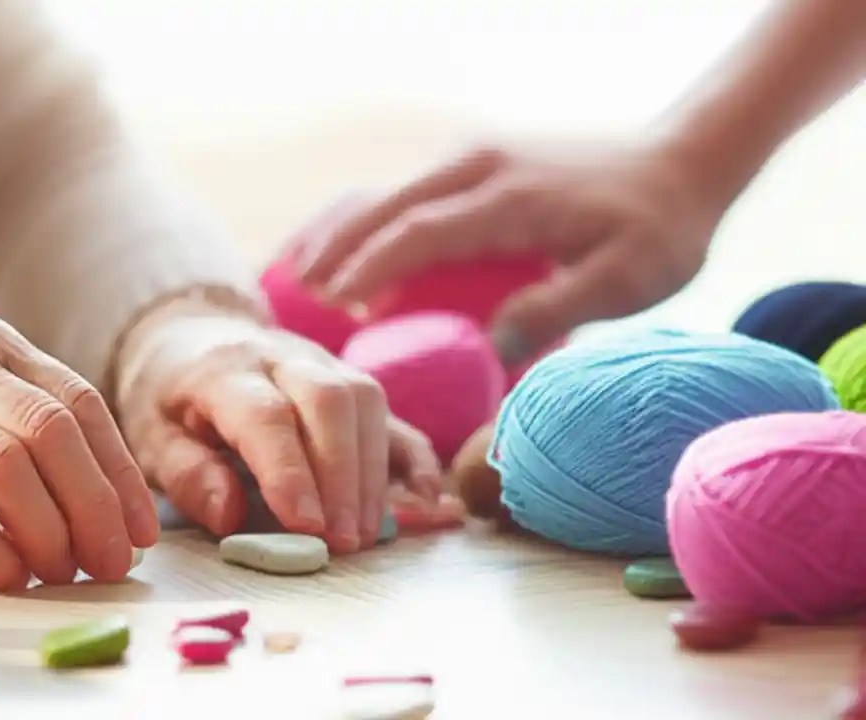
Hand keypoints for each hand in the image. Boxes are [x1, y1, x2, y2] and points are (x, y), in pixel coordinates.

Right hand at [0, 310, 158, 591]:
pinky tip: (8, 575)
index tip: (141, 531)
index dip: (120, 471)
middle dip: (94, 505)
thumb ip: (30, 419)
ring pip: (6, 467)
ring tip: (62, 572)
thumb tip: (112, 507)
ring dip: (47, 531)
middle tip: (110, 562)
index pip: (80, 403)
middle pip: (53, 432)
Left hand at [114, 299, 443, 553]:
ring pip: (367, 403)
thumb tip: (230, 516)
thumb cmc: (169, 398)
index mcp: (224, 371)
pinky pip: (393, 414)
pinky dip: (414, 457)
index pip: (266, 416)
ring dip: (373, 474)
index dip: (289, 472)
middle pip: (331, 401)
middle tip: (342, 542)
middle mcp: (283, 357)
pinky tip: (425, 500)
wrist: (192, 336)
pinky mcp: (352, 383)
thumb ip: (187, 475)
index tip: (305, 527)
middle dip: (343, 476)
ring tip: (363, 536)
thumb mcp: (150, 436)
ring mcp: (326, 363)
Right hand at [293, 142, 725, 362]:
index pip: (417, 230)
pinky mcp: (470, 165)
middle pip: (382, 205)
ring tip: (291, 274)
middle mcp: (477, 167)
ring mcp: (470, 160)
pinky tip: (333, 245)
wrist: (681, 164)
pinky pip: (398, 190)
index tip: (334, 307)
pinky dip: (358, 218)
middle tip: (293, 298)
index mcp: (507, 197)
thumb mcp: (628, 279)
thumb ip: (561, 309)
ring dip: (335, 230)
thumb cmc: (657, 231)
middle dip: (333, 250)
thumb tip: (492, 348)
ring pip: (381, 191)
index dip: (370, 267)